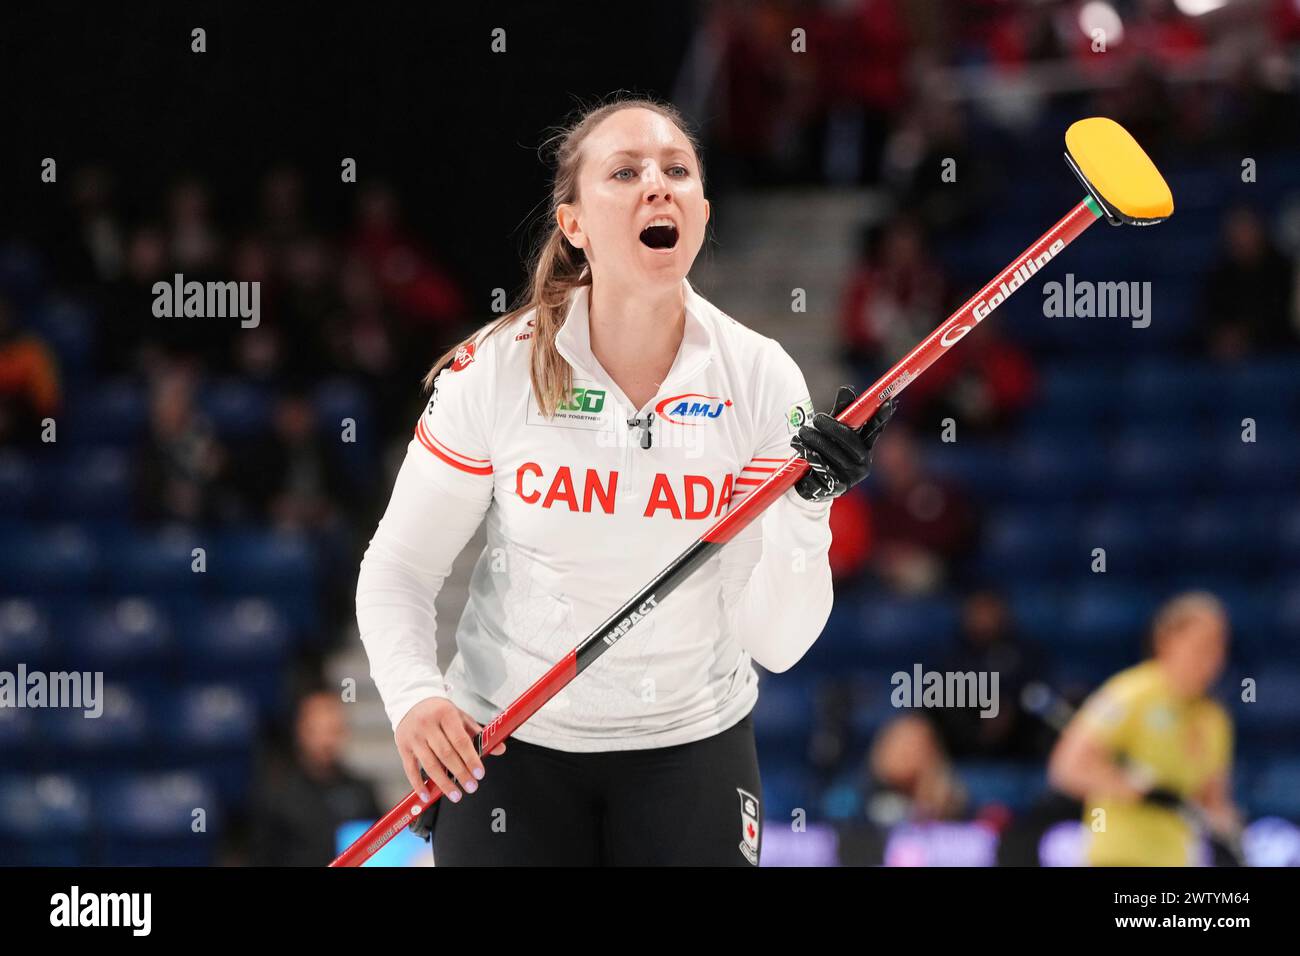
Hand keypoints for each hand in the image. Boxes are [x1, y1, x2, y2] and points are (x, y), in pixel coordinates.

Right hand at [394, 697, 506, 803]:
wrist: (412, 701)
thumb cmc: (440, 711)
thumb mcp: (460, 717)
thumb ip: (478, 734)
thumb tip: (500, 749)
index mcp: (445, 714)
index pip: (460, 740)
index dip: (471, 759)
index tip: (479, 773)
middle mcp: (427, 725)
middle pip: (446, 754)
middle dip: (460, 773)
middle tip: (471, 786)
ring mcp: (413, 737)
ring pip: (429, 765)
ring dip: (443, 783)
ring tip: (456, 795)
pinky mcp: (403, 747)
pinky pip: (410, 769)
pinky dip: (419, 785)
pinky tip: (427, 795)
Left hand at [790, 386, 895, 501]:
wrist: (813, 484)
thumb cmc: (826, 452)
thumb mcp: (833, 432)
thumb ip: (840, 412)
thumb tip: (847, 389)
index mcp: (865, 448)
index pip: (875, 430)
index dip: (882, 417)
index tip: (888, 400)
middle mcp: (862, 464)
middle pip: (849, 442)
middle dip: (831, 428)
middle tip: (815, 418)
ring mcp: (849, 478)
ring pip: (832, 455)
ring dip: (814, 441)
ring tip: (801, 433)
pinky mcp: (833, 489)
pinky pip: (819, 469)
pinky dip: (807, 456)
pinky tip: (798, 449)